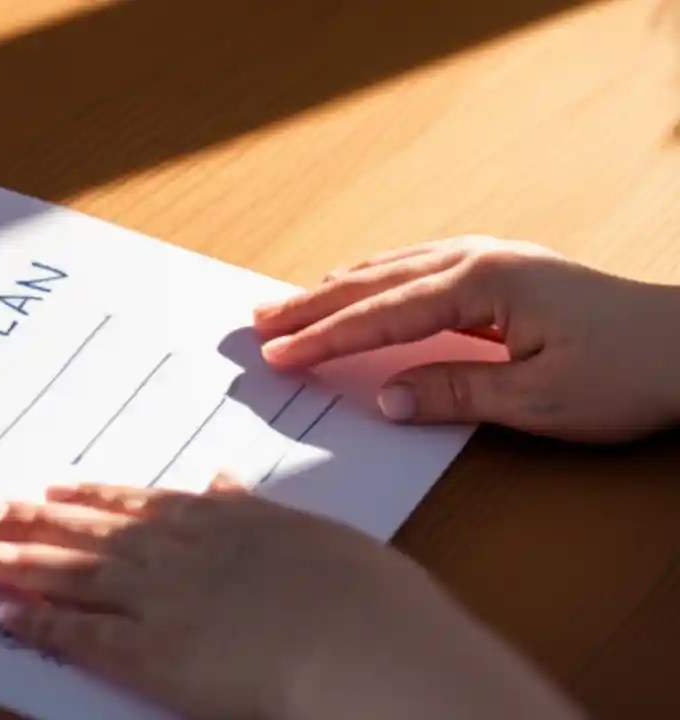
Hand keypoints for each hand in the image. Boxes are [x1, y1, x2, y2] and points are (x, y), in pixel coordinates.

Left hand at [0, 479, 580, 719]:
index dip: (90, 498)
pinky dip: (42, 623)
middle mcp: (179, 553)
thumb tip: (225, 481)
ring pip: (72, 574)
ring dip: (19, 561)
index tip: (53, 489)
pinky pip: (83, 636)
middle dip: (31, 519)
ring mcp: (160, 601)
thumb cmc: (366, 599)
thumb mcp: (316, 534)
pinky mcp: (151, 656)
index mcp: (222, 521)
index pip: (138, 505)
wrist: (367, 649)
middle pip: (89, 532)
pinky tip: (6, 614)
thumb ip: (259, 510)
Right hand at [253, 236, 679, 442]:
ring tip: (287, 303)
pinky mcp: (502, 272)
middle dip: (311, 304)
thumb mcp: (540, 398)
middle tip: (257, 323)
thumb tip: (388, 398)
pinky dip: (374, 281)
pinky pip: (417, 269)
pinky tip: (357, 288)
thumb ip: (455, 392)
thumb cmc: (631, 370)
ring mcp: (491, 258)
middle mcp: (480, 258)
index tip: (277, 354)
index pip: (382, 313)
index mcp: (483, 283)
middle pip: (375, 281)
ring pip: (392, 267)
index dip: (324, 337)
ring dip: (336, 288)